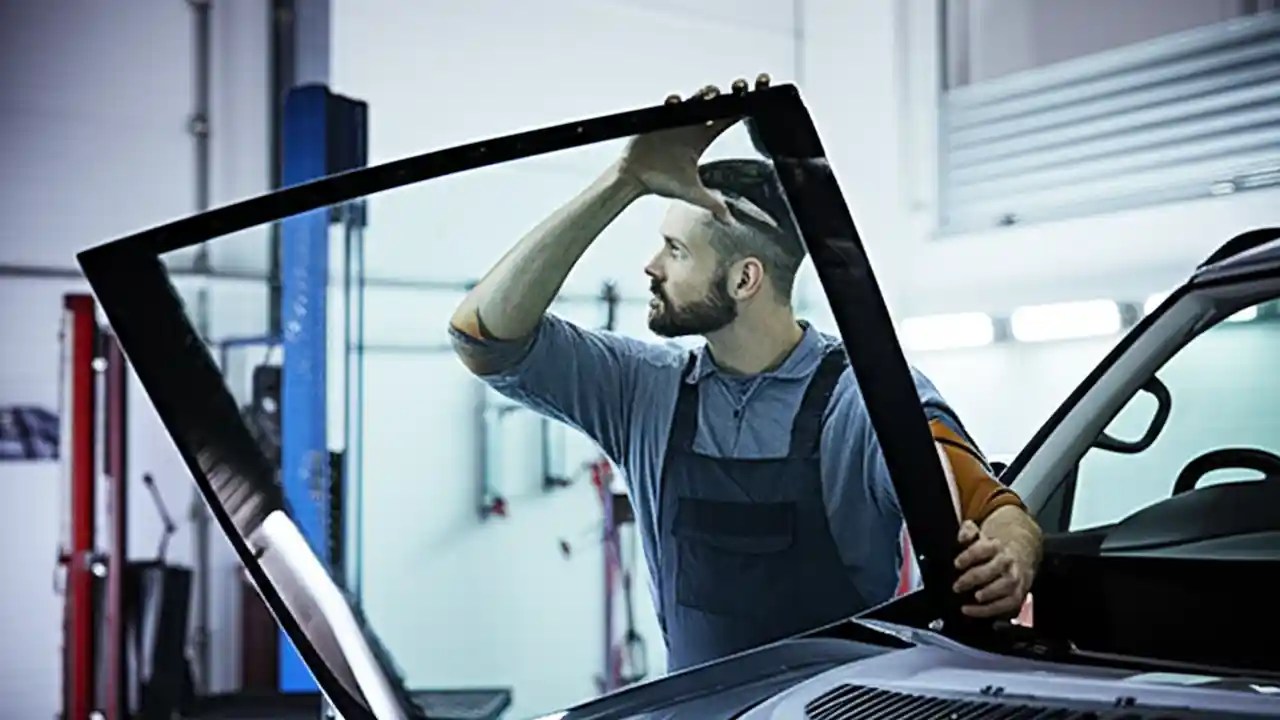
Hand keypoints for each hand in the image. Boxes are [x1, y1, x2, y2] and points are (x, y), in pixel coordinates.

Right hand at [617, 85, 737, 220]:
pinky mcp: (660, 118)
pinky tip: (678, 102)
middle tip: (736, 89)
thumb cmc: (662, 182)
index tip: (752, 100)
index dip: (740, 108)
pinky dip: (675, 102)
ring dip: (703, 94)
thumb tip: (729, 219)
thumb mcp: (691, 193)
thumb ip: (711, 202)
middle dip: (726, 94)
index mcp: (702, 138)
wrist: (635, 177)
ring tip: (711, 93)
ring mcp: (676, 120)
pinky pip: (670, 106)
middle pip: (714, 104)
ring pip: (695, 100)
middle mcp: (692, 126)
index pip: (726, 119)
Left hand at [952, 519, 1031, 618]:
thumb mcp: (978, 537)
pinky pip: (1006, 604)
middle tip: (957, 586)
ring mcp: (1014, 579)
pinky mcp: (1017, 595)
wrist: (1017, 558)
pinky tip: (971, 610)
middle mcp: (1007, 561)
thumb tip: (961, 537)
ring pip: (1005, 586)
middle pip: (993, 569)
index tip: (956, 564)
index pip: (983, 548)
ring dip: (988, 593)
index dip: (969, 556)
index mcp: (995, 546)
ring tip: (973, 598)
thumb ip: (967, 532)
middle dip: (975, 578)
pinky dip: (989, 610)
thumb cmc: (989, 551)